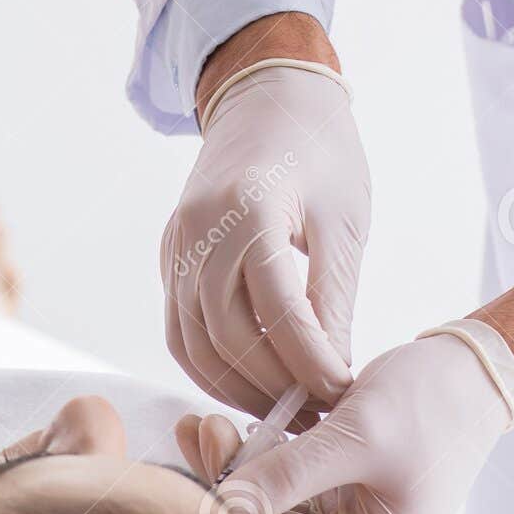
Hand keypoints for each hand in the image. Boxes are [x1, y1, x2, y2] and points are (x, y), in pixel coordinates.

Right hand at [162, 18, 369, 419]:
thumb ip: (331, 300)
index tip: (343, 393)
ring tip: (289, 410)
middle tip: (320, 415)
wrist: (269, 97)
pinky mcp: (170, 257)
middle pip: (228, 335)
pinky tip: (251, 387)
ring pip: (194, 343)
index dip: (310, 363)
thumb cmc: (321, 153)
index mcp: (249, 209)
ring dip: (240, 388)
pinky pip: (180, 330)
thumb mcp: (342, 223)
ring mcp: (176, 244)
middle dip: (276, 386)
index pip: (278, 311)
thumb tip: (332, 377)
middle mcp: (200, 230)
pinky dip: (211, 368)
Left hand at [217, 333, 513, 513]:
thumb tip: (223, 508)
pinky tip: (216, 425)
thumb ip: (290, 474)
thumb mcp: (358, 438)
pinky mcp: (338, 480)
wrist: (475, 364)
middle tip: (197, 436)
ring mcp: (349, 511)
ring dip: (236, 467)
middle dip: (233, 490)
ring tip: (198, 425)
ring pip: (274, 501)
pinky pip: (285, 476)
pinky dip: (255, 452)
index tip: (199, 502)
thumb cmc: (435, 403)